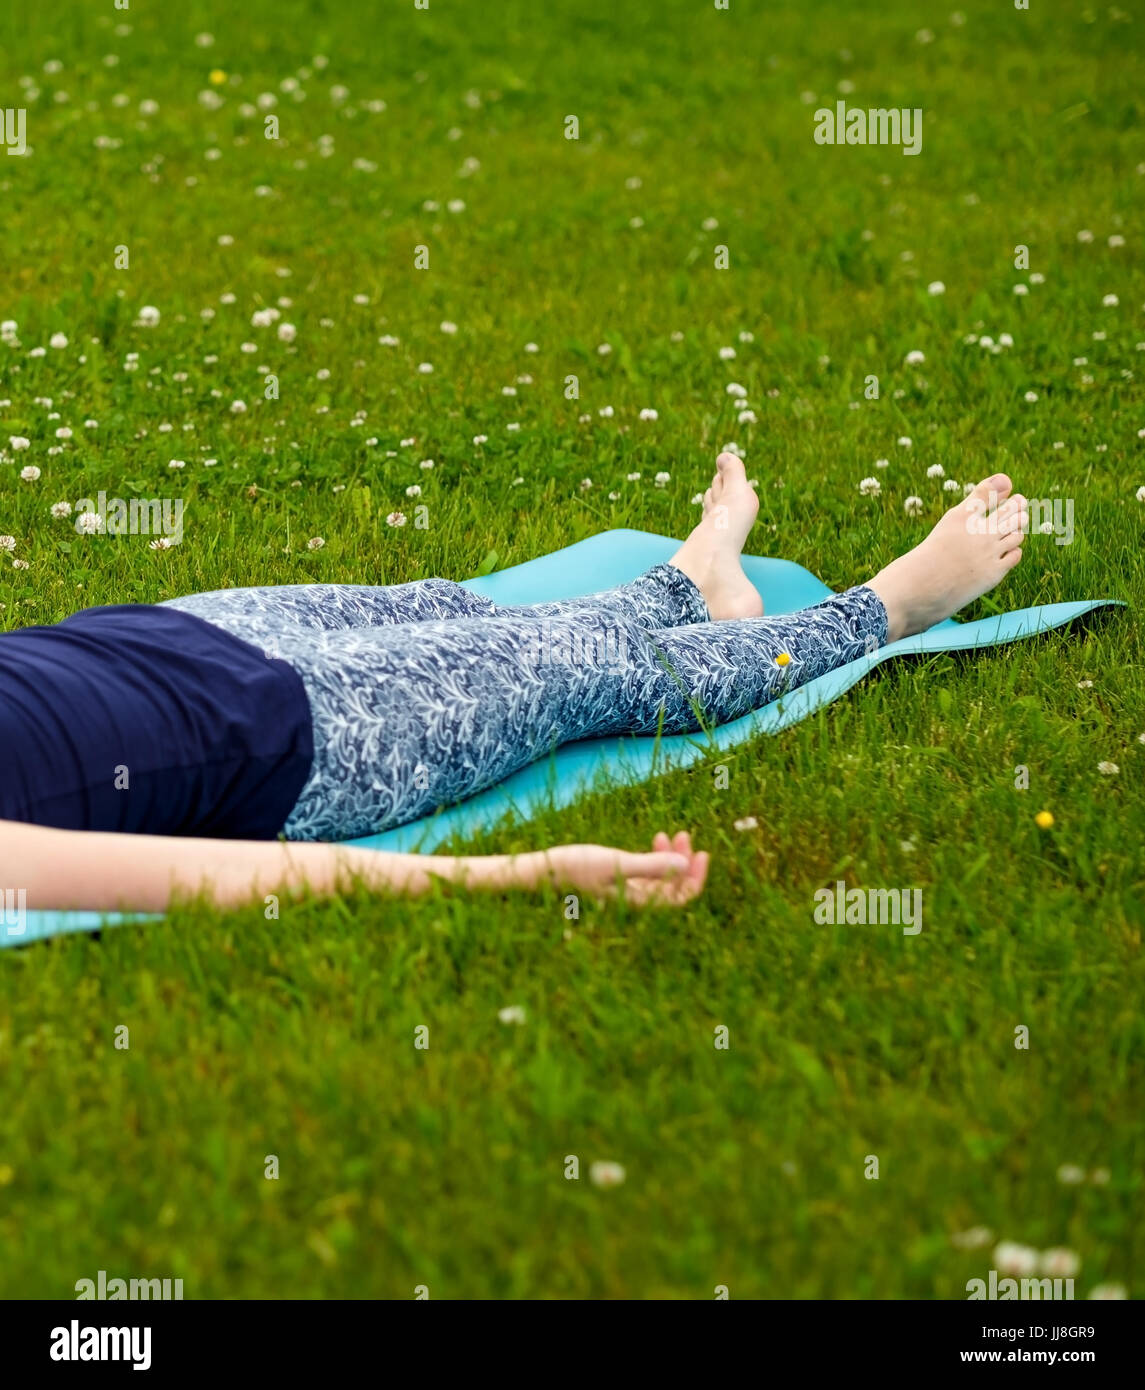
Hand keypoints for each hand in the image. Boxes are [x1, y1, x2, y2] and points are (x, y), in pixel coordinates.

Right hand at [540, 830, 708, 905]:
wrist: (541, 871)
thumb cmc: (575, 867)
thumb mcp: (615, 863)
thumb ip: (651, 866)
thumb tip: (685, 866)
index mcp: (638, 902)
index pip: (680, 898)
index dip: (696, 878)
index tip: (702, 853)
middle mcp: (635, 900)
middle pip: (673, 888)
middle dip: (684, 863)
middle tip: (685, 836)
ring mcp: (626, 891)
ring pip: (661, 878)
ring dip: (671, 857)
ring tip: (671, 834)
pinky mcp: (616, 881)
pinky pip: (647, 873)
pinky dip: (655, 857)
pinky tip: (655, 839)